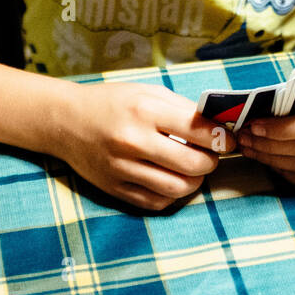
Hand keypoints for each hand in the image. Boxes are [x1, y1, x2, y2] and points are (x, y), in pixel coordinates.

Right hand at [53, 81, 237, 210]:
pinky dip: (171, 195)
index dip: (222, 137)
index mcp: (144, 111)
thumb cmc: (111, 102)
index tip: (229, 140)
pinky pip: (156, 202)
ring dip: (195, 181)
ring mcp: (122, 168)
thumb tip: (217, 127)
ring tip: (194, 169)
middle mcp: (133, 141)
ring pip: (177, 188)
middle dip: (212, 161)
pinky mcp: (115, 188)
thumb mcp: (147, 92)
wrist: (65, 121)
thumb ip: (182, 109)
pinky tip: (171, 180)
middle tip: (212, 155)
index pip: (197, 130)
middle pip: (192, 164)